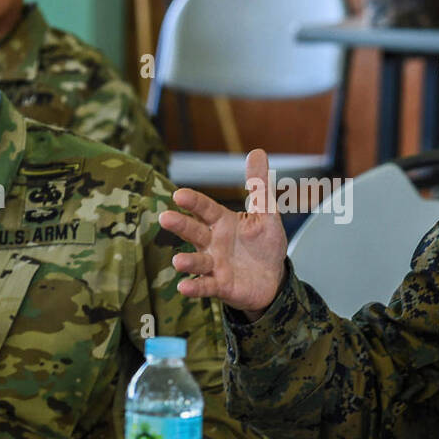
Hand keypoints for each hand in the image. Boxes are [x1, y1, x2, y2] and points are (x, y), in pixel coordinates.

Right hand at [158, 148, 287, 320]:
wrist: (273, 277)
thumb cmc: (264, 243)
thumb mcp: (266, 213)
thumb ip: (259, 186)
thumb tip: (258, 151)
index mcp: (222, 221)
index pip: (205, 208)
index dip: (193, 202)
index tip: (179, 195)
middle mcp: (212, 242)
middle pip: (193, 231)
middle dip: (180, 225)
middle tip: (165, 218)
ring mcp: (214, 264)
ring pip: (197, 261)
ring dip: (187, 261)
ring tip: (177, 261)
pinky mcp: (220, 285)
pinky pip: (205, 286)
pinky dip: (195, 287)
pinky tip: (184, 287)